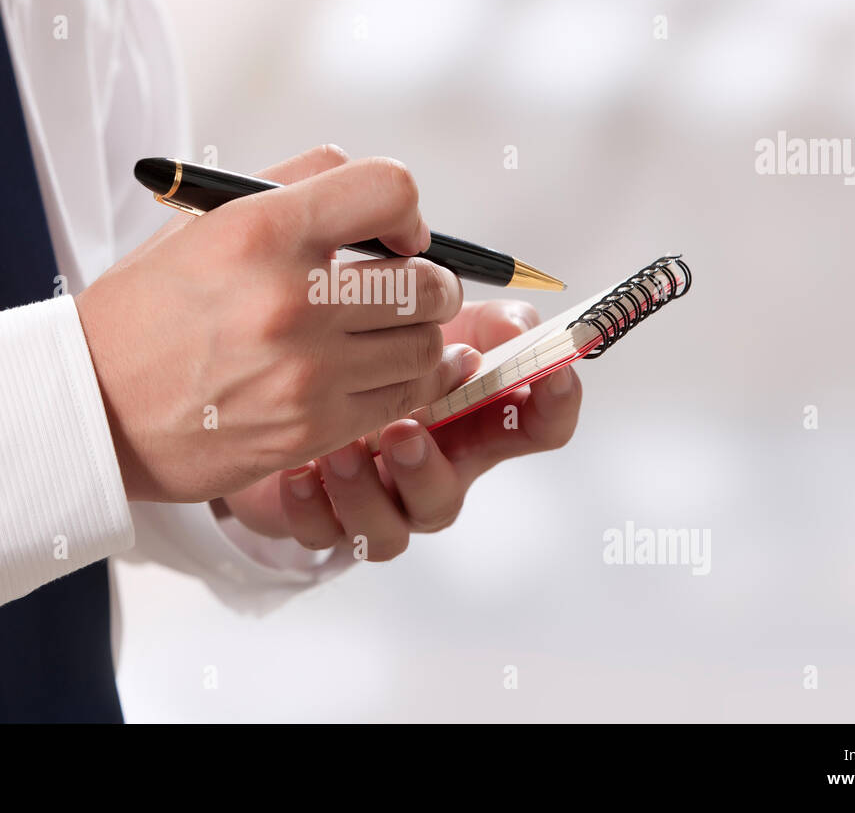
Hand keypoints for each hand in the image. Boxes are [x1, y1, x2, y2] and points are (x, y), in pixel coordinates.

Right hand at [76, 145, 467, 502]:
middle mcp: (290, 299)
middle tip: (408, 289)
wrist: (92, 407)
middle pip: (426, 280)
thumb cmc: (148, 309)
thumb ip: (296, 186)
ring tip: (388, 334)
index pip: (389, 191)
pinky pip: (403, 398)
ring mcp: (306, 373)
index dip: (407, 211)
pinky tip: (389, 372)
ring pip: (424, 344)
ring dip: (418, 336)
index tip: (396, 234)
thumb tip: (387, 199)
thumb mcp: (203, 222)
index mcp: (260, 231)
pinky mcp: (312, 430)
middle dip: (430, 280)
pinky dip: (408, 383)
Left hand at [222, 299, 581, 559]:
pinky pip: (322, 533)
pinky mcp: (325, 521)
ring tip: (339, 450)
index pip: (536, 425)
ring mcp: (378, 503)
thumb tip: (518, 325)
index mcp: (469, 423)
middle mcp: (431, 471)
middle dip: (427, 468)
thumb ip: (483, 321)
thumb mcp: (434, 326)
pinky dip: (311, 504)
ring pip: (388, 530)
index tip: (552, 371)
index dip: (555, 402)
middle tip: (404, 429)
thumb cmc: (379, 360)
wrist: (299, 397)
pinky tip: (299, 471)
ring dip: (364, 491)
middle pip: (447, 495)